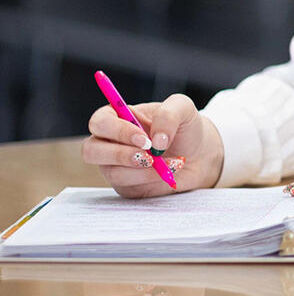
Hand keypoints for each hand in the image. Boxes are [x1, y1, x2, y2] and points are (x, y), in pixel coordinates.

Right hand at [82, 94, 224, 196]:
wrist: (200, 154)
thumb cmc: (186, 127)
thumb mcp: (183, 108)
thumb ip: (168, 115)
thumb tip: (155, 141)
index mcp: (119, 117)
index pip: (99, 122)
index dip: (116, 130)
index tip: (144, 138)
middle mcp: (111, 141)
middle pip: (91, 150)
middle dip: (120, 154)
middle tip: (150, 155)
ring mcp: (115, 165)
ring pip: (111, 172)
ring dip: (143, 169)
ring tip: (172, 162)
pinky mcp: (126, 185)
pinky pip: (127, 186)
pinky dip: (150, 179)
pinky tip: (169, 172)